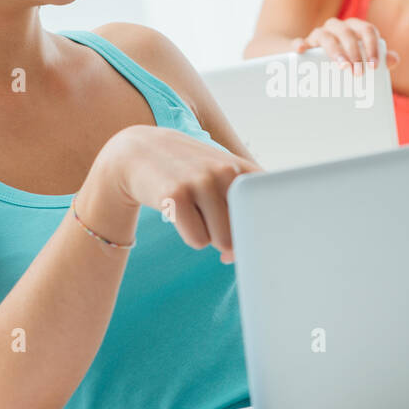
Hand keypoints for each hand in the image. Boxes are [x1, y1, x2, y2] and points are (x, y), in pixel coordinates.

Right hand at [92, 126, 260, 263]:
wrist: (137, 152)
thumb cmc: (187, 173)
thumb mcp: (220, 178)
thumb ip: (240, 213)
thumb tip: (233, 255)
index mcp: (242, 168)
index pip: (271, 207)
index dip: (267, 230)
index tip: (263, 239)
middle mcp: (225, 171)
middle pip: (247, 232)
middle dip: (233, 237)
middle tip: (213, 221)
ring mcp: (200, 182)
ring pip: (224, 241)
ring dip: (210, 237)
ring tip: (194, 212)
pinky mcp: (175, 195)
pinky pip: (198, 241)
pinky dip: (191, 237)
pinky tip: (179, 213)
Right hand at [291, 17, 399, 70]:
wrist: (313, 61)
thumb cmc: (345, 59)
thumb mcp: (361, 59)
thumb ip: (378, 58)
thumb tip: (394, 59)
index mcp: (353, 28)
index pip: (367, 30)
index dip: (372, 47)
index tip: (374, 66)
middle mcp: (336, 27)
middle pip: (347, 33)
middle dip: (355, 53)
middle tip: (359, 73)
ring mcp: (318, 34)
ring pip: (326, 36)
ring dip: (335, 51)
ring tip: (342, 67)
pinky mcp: (303, 45)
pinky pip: (301, 41)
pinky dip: (300, 44)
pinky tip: (301, 51)